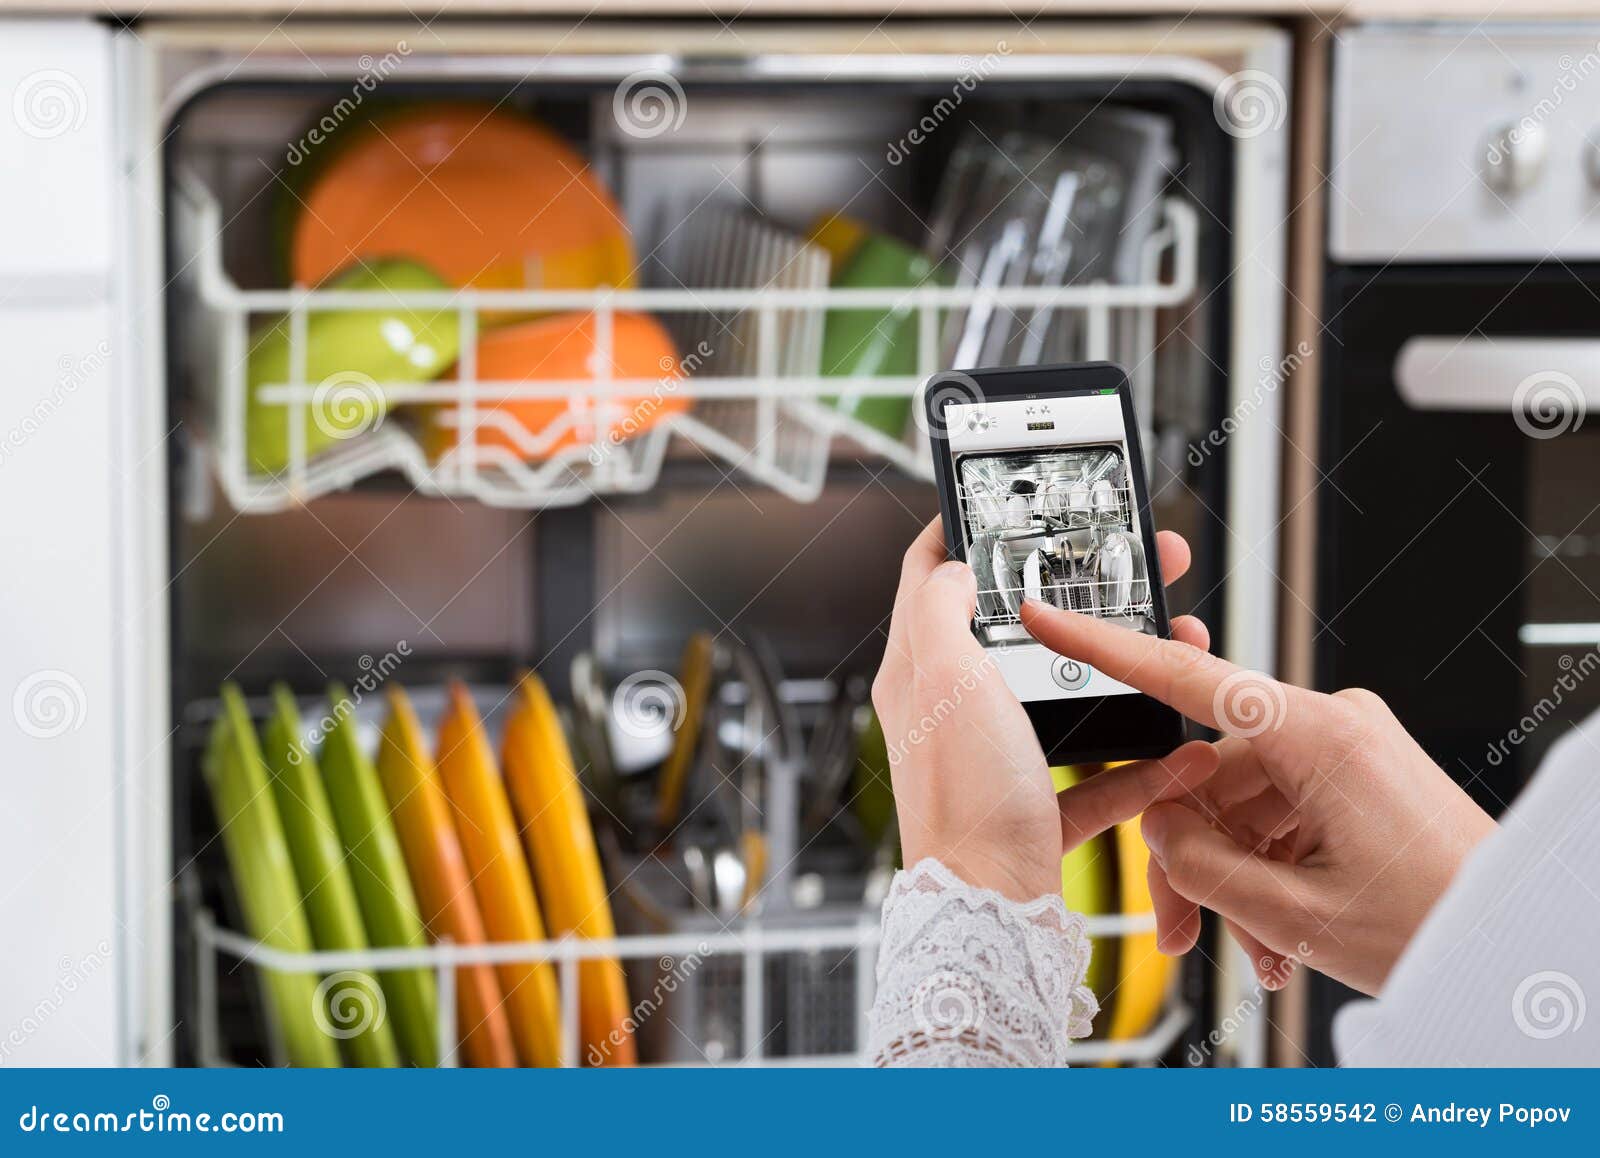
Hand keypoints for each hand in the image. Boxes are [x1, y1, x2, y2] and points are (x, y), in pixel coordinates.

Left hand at [872, 518, 1217, 903]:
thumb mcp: (946, 677)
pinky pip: (1098, 776)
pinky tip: (1181, 753)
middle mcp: (954, 711)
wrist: (991, 911)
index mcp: (921, 671)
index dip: (966, 531)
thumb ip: (942, 608)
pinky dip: (1141, 764)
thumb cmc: (963, 798)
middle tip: (1134, 568)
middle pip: (1020, 631)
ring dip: (1123, 674)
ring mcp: (998, 760)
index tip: (1015, 505)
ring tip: (1171, 648)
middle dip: (1078, 596)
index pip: (929, 576)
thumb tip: (950, 562)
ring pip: (1068, 697)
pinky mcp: (1037, 809)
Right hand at [1019, 601, 1497, 994]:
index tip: (1051, 619)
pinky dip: (1268, 869)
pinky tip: (1278, 932)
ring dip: (1233, 877)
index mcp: (1318, 736)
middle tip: (1181, 927)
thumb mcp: (1293, 911)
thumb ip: (1200, 862)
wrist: (1514, 940)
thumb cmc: (1439, 923)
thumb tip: (1156, 826)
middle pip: (1208, 774)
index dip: (1103, 648)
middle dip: (1189, 854)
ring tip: (1255, 947)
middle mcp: (1333, 725)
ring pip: (1241, 803)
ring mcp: (1348, 748)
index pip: (1185, 677)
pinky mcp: (1359, 775)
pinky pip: (1281, 813)